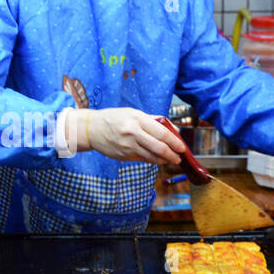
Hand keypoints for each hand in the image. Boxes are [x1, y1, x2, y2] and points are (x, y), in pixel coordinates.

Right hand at [70, 108, 187, 163]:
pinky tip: (157, 159)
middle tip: (179, 157)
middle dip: (172, 155)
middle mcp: (133, 133)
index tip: (182, 147)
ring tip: (170, 160)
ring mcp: (127, 146)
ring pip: (151, 157)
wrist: (92, 128)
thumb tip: (173, 129)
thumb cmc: (114, 118)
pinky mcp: (123, 156)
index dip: (175, 142)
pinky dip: (152, 160)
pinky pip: (142, 159)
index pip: (162, 133)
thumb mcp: (133, 113)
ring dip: (163, 160)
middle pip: (159, 147)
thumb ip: (154, 120)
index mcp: (137, 119)